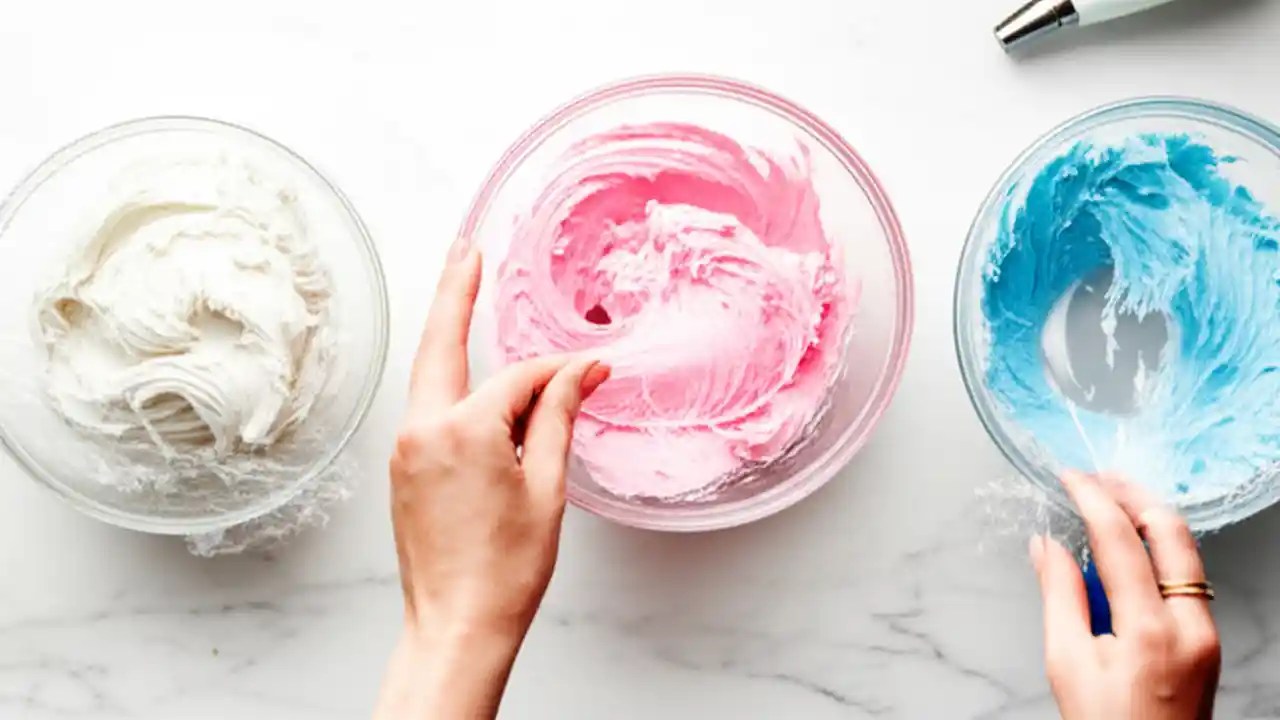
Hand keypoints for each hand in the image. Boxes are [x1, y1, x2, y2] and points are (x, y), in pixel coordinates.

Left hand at [374, 238, 608, 719]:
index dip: (560, 372)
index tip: (592, 370)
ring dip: (455, 343)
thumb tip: (581, 372)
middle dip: (455, 292)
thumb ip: (557, 418)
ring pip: (436, 379)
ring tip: (466, 296)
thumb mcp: (546, 487)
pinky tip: (478, 386)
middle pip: (442, 345)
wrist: (457, 626)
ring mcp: (406, 449)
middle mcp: (422, 430)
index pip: (520, 379)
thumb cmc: (504, 571)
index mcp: (462, 430)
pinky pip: (432, 412)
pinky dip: (456, 390)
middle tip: (466, 249)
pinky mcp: (403, 468)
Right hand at [1031, 472, 1220, 719]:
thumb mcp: (1066, 662)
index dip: (1092, 498)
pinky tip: (1126, 547)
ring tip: (1108, 502)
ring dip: (1146, 519)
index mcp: (1150, 629)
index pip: (1120, 539)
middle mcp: (1191, 624)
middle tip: (1097, 476)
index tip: (1070, 477)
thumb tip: (1046, 545)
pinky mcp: (1208, 639)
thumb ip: (1059, 595)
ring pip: (1185, 551)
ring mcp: (1207, 631)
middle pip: (1170, 532)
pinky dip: (1156, 550)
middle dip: (1133, 494)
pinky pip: (1186, 576)